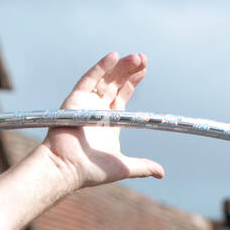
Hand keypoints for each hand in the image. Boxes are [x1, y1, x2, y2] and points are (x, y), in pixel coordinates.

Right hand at [41, 52, 164, 191]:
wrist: (67, 169)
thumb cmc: (91, 171)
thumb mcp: (122, 167)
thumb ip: (142, 167)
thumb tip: (161, 173)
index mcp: (109, 122)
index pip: (122, 96)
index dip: (133, 82)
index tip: (144, 70)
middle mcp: (98, 110)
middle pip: (116, 83)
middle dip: (129, 70)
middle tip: (143, 59)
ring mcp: (86, 103)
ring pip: (105, 78)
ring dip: (120, 66)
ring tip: (136, 58)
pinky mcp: (75, 99)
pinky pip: (89, 78)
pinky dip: (100, 67)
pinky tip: (113, 56)